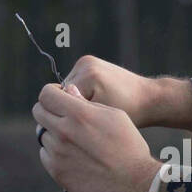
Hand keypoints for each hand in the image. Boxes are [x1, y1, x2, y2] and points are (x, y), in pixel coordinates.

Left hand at [33, 84, 162, 191]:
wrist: (134, 183)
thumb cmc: (129, 146)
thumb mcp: (115, 116)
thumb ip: (87, 103)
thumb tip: (69, 91)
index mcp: (79, 114)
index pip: (46, 95)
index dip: (52, 93)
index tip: (60, 98)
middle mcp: (64, 131)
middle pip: (38, 112)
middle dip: (49, 110)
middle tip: (63, 117)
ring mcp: (58, 153)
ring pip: (43, 134)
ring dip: (54, 134)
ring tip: (76, 142)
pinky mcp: (57, 171)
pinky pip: (46, 155)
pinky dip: (55, 153)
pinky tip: (74, 156)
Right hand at [61, 55, 191, 129]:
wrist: (149, 97)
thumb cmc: (131, 114)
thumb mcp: (103, 120)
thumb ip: (76, 119)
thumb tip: (43, 124)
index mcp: (89, 77)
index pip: (59, 99)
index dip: (63, 117)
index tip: (71, 130)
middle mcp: (85, 65)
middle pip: (61, 93)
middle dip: (68, 108)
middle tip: (78, 123)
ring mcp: (87, 61)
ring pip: (67, 89)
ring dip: (75, 102)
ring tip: (89, 113)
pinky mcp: (90, 62)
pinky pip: (75, 83)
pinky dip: (80, 94)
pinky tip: (93, 103)